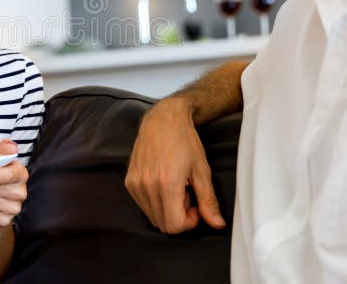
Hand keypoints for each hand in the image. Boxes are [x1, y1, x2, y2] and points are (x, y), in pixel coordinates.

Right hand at [125, 98, 225, 233]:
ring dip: (167, 209)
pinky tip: (163, 183)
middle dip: (178, 215)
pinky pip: (143, 205)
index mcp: (166, 184)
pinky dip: (155, 202)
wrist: (163, 120)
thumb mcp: (202, 170)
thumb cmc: (185, 141)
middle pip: (163, 224)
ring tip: (175, 187)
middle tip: (186, 193)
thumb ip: (208, 201)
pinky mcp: (129, 181)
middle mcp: (147, 186)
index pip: (174, 226)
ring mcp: (135, 183)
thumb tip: (217, 224)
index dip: (189, 221)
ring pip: (152, 217)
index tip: (195, 204)